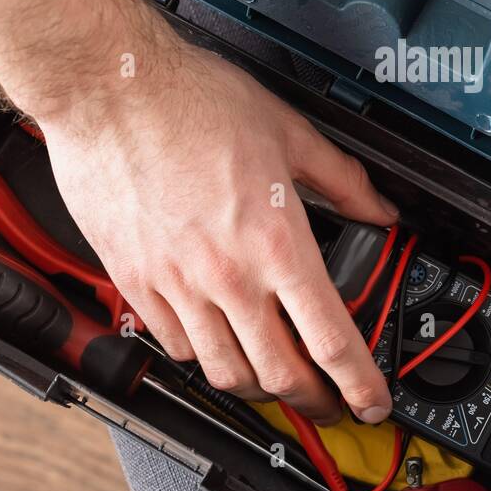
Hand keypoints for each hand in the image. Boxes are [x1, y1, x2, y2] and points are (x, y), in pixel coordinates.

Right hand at [37, 33, 397, 425]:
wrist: (111, 88)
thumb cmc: (193, 101)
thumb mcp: (291, 133)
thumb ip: (343, 181)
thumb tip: (379, 209)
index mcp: (276, 243)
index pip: (330, 339)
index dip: (359, 383)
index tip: (371, 401)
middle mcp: (227, 275)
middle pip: (279, 374)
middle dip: (314, 401)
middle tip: (329, 402)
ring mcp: (175, 285)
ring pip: (223, 372)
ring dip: (258, 390)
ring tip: (275, 382)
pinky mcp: (134, 281)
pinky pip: (174, 345)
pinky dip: (203, 359)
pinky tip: (217, 346)